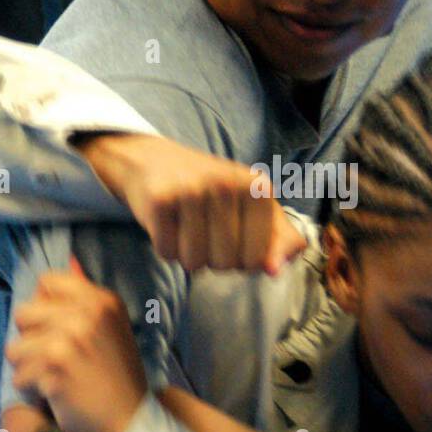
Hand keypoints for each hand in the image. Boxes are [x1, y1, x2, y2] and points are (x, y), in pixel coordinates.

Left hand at [4, 255, 147, 431]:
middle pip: (23, 314)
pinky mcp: (55, 369)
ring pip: (14, 348)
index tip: (62, 333)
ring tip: (57, 381)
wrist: (130, 423)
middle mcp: (87, 314)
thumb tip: (69, 259)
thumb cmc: (116, 376)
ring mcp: (70, 340)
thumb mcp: (110, 327)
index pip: (46, 282)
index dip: (45, 310)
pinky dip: (33, 392)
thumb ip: (86, 294)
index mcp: (101, 300)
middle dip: (32, 342)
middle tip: (59, 362)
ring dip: (29, 370)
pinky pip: (19, 377)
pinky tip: (58, 397)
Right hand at [77, 134, 307, 274]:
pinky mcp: (159, 199)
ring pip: (195, 262)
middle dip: (213, 258)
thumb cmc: (211, 191)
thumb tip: (275, 269)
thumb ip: (278, 240)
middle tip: (205, 229)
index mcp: (258, 187)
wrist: (153, 161)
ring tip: (186, 226)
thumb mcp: (253, 208)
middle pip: (226, 264)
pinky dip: (165, 247)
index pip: (257, 260)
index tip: (233, 236)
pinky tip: (167, 222)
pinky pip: (167, 254)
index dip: (242, 260)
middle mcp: (228, 184)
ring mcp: (192, 190)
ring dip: (187, 254)